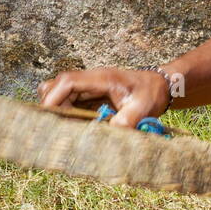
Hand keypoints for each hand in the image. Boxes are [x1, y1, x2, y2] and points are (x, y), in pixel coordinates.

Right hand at [37, 67, 170, 128]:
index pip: (67, 82)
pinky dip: (68, 113)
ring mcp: (90, 86)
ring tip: (70, 129)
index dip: (53, 97)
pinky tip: (77, 128)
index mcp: (102, 78)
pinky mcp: (91, 95)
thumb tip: (111, 131)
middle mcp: (91, 80)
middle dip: (53, 106)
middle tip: (61, 128)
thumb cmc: (152, 93)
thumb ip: (128, 119)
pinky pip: (70, 101)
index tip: (48, 116)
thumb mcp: (143, 108)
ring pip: (60, 93)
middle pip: (57, 87)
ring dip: (59, 110)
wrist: (161, 85)